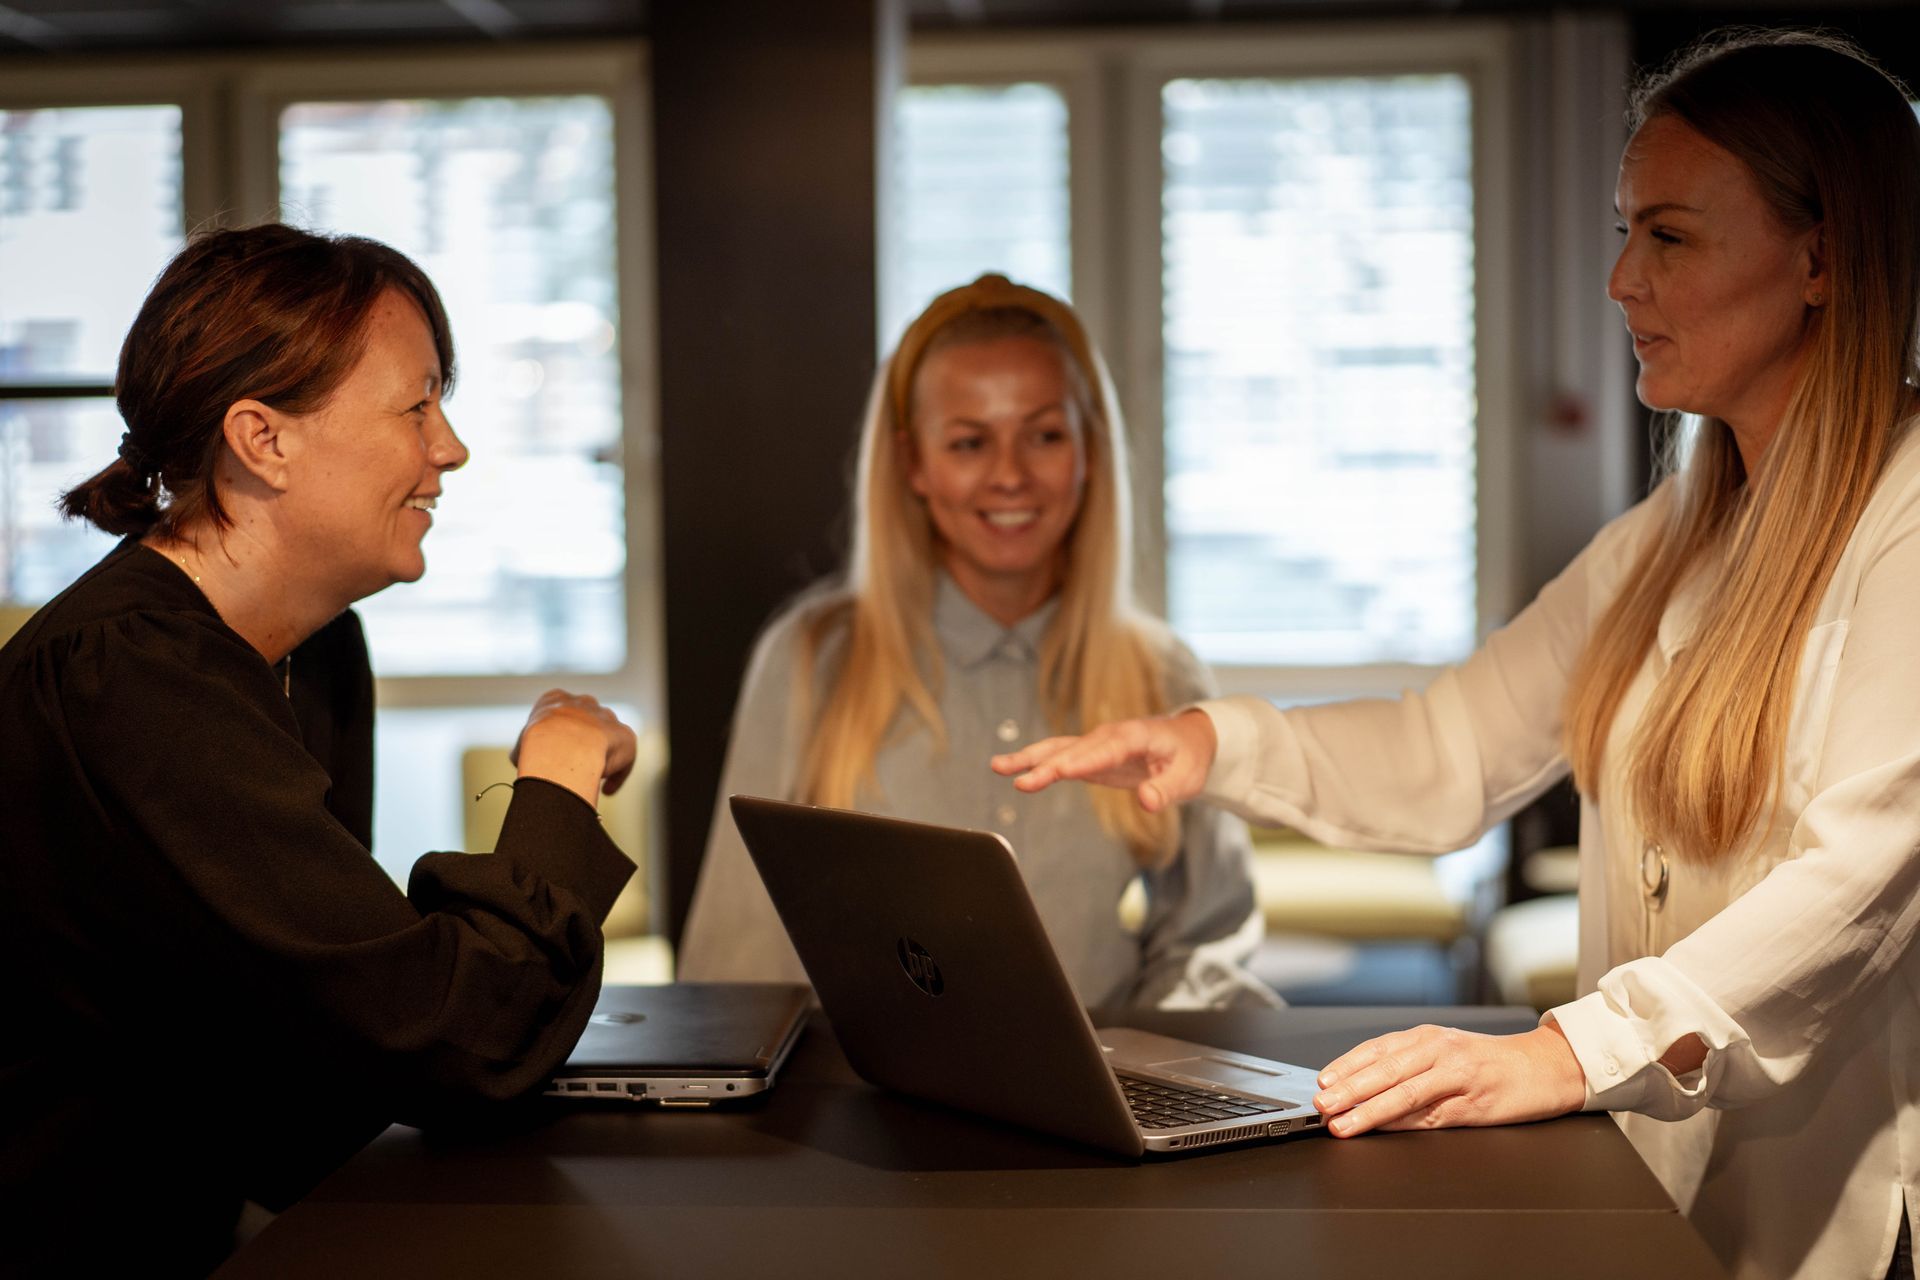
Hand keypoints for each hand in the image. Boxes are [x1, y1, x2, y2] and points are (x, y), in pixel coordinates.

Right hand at [510, 689, 637, 807]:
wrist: (562, 744)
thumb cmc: (536, 747)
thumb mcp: (520, 748)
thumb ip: (525, 752)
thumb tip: (521, 762)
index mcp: (555, 700)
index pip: (556, 713)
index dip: (554, 736)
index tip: (553, 756)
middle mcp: (583, 703)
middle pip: (584, 722)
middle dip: (581, 743)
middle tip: (574, 768)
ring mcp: (606, 717)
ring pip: (606, 737)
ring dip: (601, 756)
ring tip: (591, 779)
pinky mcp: (625, 736)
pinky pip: (623, 757)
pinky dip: (616, 774)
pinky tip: (606, 790)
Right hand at [989, 709, 1217, 812]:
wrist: (1187, 739)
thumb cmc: (1189, 757)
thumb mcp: (1188, 777)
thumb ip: (1167, 789)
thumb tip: (1147, 801)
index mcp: (1134, 737)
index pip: (1106, 750)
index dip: (1083, 760)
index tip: (1060, 772)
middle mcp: (1109, 736)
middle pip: (1073, 749)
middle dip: (1045, 765)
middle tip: (1018, 781)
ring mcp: (1097, 743)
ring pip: (1058, 748)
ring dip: (1030, 758)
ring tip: (997, 767)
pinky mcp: (1090, 754)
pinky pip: (1060, 757)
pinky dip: (1037, 762)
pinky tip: (1013, 771)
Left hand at [1311, 1022, 1586, 1137]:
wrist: (1546, 1066)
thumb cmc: (1491, 1062)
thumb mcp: (1445, 1055)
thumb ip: (1407, 1070)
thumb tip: (1361, 1093)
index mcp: (1427, 1037)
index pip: (1377, 1050)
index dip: (1346, 1067)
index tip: (1321, 1082)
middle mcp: (1440, 1051)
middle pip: (1386, 1071)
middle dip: (1349, 1090)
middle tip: (1322, 1105)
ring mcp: (1457, 1076)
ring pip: (1405, 1093)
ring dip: (1370, 1110)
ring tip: (1343, 1123)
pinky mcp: (1474, 1103)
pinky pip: (1432, 1114)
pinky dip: (1404, 1122)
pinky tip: (1383, 1130)